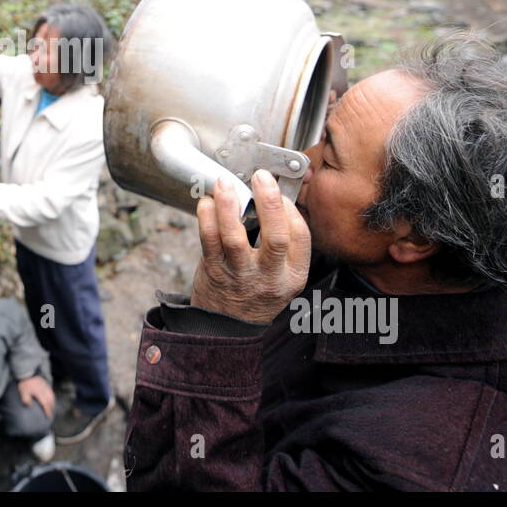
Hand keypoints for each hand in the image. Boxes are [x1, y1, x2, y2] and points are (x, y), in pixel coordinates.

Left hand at [17, 375, 54, 418]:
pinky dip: (52, 397)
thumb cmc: (25, 384)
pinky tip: (50, 399)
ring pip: (52, 397)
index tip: (48, 416)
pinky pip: (51, 392)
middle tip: (51, 414)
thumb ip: (26, 401)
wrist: (27, 373)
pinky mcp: (46, 384)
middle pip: (50, 401)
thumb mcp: (23, 393)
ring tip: (51, 407)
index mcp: (40, 394)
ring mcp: (46, 387)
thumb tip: (31, 406)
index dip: (47, 411)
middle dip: (51, 408)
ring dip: (52, 403)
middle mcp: (45, 391)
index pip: (45, 404)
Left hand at [191, 170, 310, 323]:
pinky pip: (209, 241)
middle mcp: (269, 277)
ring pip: (234, 238)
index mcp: (293, 275)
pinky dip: (206, 218)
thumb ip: (283, 244)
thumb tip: (272, 198)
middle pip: (275, 237)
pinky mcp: (214, 272)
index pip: (300, 236)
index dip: (289, 209)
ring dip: (228, 206)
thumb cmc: (257, 292)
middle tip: (261, 177)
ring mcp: (240, 275)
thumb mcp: (283, 275)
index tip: (277, 192)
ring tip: (225, 184)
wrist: (228, 328)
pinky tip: (207, 203)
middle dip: (269, 203)